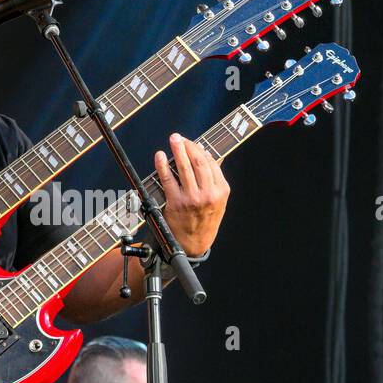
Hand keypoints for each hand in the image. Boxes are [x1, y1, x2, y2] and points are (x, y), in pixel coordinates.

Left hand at [154, 133, 229, 257]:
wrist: (193, 244)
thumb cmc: (205, 220)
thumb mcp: (218, 201)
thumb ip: (215, 180)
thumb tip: (211, 157)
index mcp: (221, 191)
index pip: (211, 164)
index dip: (200, 150)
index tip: (193, 143)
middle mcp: (208, 194)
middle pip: (198, 162)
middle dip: (189, 146)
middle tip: (180, 137)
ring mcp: (191, 198)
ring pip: (184, 168)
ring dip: (178, 150)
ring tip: (173, 139)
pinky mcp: (176, 203)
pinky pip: (168, 179)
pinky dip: (163, 165)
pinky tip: (160, 156)